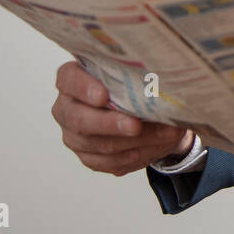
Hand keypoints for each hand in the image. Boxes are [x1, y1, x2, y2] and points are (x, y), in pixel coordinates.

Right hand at [51, 61, 192, 175]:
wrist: (139, 110)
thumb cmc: (132, 82)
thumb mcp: (135, 70)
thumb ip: (138, 71)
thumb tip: (164, 81)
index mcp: (72, 79)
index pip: (68, 79)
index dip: (83, 88)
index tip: (103, 96)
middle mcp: (66, 109)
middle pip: (80, 120)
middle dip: (111, 124)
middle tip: (136, 125)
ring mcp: (75, 137)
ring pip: (101, 145)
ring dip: (137, 141)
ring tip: (166, 133)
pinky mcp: (90, 158)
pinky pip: (113, 162)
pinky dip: (140, 154)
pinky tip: (160, 145)